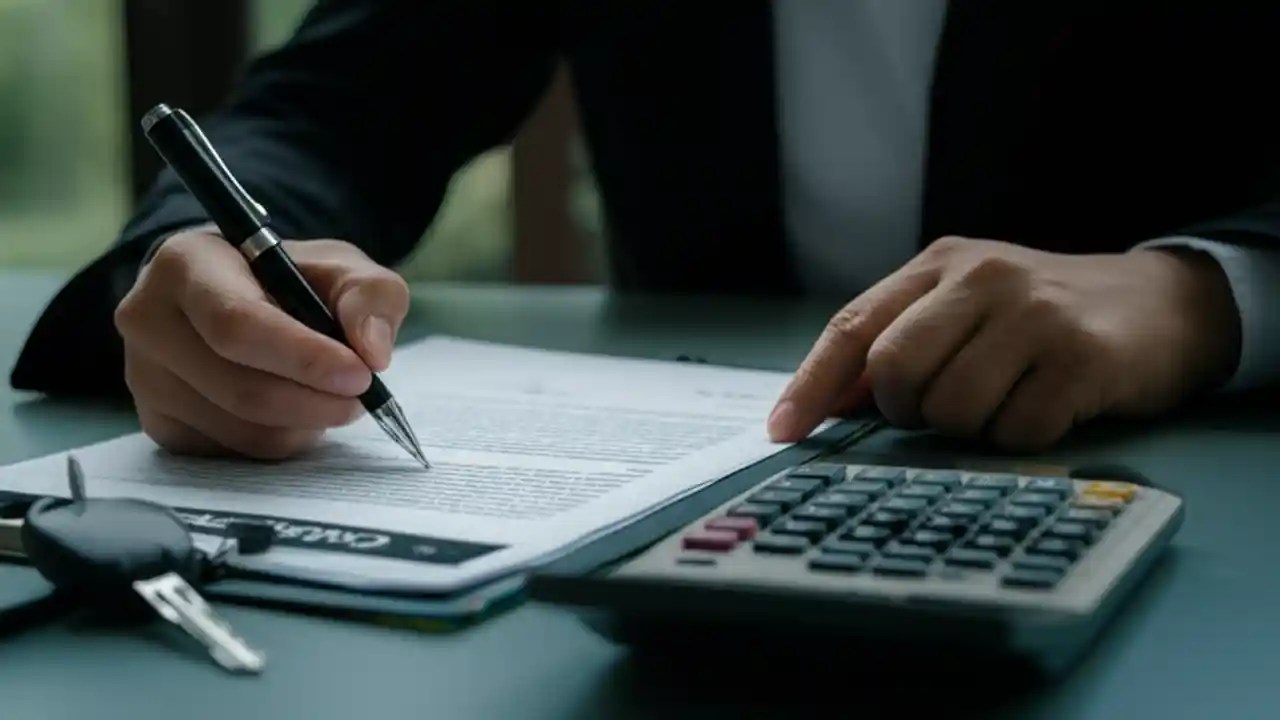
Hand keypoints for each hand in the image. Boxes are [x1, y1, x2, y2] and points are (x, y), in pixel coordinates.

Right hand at [114, 231, 409, 458]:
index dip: (304, 358)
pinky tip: (294, 412)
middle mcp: (148, 320)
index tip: (360, 374)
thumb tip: (372, 352)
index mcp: (184, 265)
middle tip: (362, 395)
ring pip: (242, 430)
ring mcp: (145, 379)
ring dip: (304, 424)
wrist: (232, 297)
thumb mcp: (339, 267)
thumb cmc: (284, 278)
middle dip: (316, 400)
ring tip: (329, 397)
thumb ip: (369, 296)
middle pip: (240, 388)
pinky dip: (281, 441)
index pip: (238, 325)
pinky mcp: (159, 425)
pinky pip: (231, 453)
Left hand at [768, 236, 1240, 450]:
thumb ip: (900, 343)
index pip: (853, 326)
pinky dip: (1019, 438)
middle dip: (905, 411)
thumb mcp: (966, 309)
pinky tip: (1046, 409)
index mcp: (941, 263)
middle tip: (940, 410)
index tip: (783, 431)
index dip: (811, 384)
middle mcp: (983, 278)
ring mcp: (1034, 314)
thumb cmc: (1042, 317)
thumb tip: (828, 404)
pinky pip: (1014, 431)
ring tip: (1004, 400)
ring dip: (968, 428)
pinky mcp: (1082, 358)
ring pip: (950, 409)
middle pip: (893, 371)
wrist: (1160, 305)